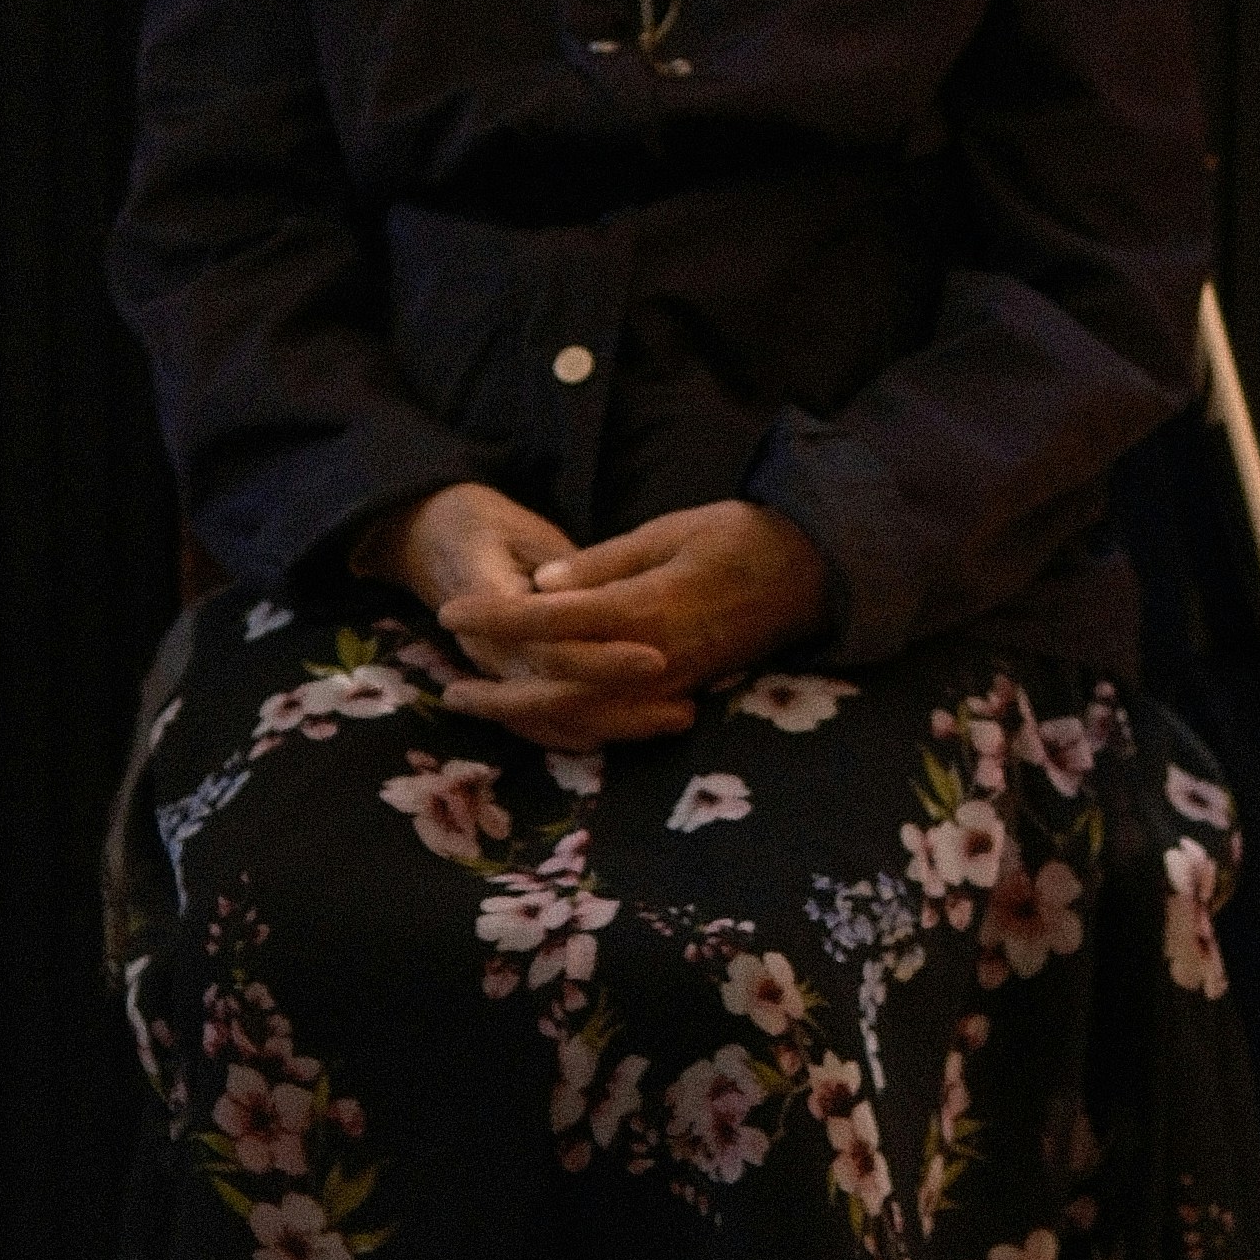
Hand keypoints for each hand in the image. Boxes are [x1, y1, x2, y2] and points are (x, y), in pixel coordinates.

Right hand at [357, 482, 695, 747]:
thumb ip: (567, 567)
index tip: (657, 659)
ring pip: (550, 719)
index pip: (551, 649)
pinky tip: (631, 732)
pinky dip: (582, 732)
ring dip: (612, 726)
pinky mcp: (503, 678)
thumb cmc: (481, 523)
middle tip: (683, 711)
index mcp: (492, 607)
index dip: (603, 658)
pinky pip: (539, 720)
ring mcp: (492, 670)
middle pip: (557, 699)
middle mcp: (488, 650)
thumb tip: (610, 597)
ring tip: (675, 719)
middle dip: (621, 709)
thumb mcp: (523, 530)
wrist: (424, 537)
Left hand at [438, 497, 828, 717]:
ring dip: (526, 717)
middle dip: (498, 693)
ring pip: (582, 719)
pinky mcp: (679, 697)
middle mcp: (652, 661)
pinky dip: (569, 727)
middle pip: (557, 690)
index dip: (496, 616)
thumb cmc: (739, 539)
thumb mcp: (669, 532)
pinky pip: (612, 725)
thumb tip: (541, 587)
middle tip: (449, 689)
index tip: (451, 607)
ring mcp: (667, 687)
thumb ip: (603, 564)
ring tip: (481, 706)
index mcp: (646, 610)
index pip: (551, 621)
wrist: (811, 575)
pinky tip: (538, 718)